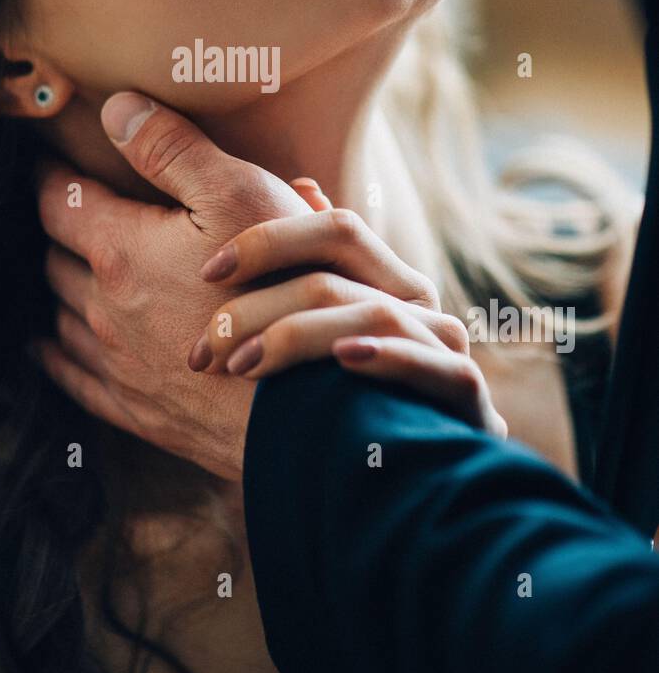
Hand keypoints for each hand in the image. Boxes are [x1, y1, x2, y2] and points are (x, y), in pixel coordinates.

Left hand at [35, 93, 317, 479]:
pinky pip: (74, 377)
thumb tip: (115, 109)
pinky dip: (55, 356)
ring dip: (61, 288)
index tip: (45, 162)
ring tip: (64, 268)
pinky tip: (47, 349)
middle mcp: (103, 307)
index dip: (50, 176)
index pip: (59, 201)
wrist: (295, 405)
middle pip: (55, 259)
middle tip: (65, 211)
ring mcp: (115, 362)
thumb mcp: (238, 194)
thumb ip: (173, 147)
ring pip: (63, 316)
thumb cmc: (277, 290)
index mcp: (119, 249)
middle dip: (59, 232)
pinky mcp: (134, 406)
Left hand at [192, 208, 507, 438]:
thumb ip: (312, 263)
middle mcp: (417, 304)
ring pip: (375, 311)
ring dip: (299, 333)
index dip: (268, 238)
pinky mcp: (466, 399)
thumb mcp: (326, 334)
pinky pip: (438, 367)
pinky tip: (344, 361)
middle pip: (344, 259)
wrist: (418, 487)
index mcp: (384, 280)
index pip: (335, 227)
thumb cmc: (355, 406)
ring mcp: (445, 348)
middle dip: (263, 297)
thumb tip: (302, 185)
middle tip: (206, 343)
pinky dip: (388, 358)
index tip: (207, 271)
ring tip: (241, 366)